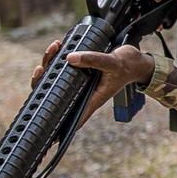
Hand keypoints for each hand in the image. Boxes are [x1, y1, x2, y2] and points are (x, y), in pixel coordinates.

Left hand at [31, 40, 154, 124]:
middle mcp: (84, 92)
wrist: (136, 59)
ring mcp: (81, 81)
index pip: (72, 116)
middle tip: (40, 70)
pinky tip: (58, 46)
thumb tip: (69, 58)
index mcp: (92, 98)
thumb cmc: (128, 65)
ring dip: (51, 64)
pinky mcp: (81, 71)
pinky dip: (59, 57)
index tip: (45, 131)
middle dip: (44, 82)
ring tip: (52, 49)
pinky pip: (64, 66)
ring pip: (58, 78)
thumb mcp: (112, 62)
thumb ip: (92, 60)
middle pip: (57, 93)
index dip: (58, 125)